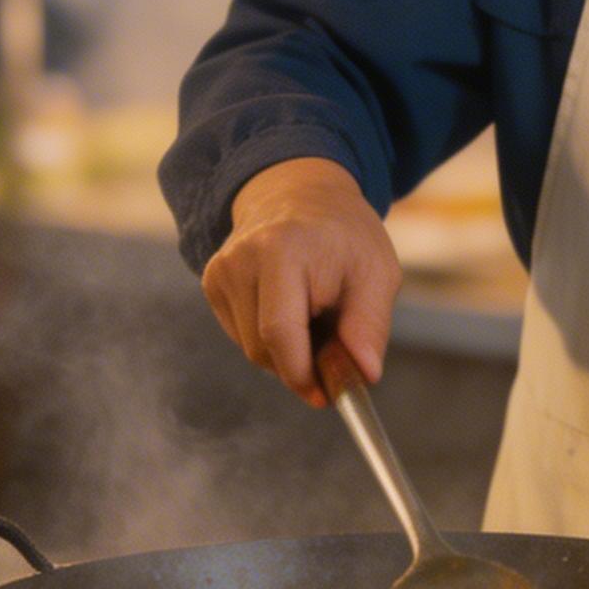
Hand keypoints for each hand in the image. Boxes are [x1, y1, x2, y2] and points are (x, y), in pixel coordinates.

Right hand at [202, 157, 400, 405]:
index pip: (279, 332)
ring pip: (250, 348)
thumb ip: (369, 325)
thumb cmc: (344, 235)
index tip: (326, 396)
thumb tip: (364, 374)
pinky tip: (290, 309)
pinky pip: (241, 335)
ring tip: (314, 315)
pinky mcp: (212, 281)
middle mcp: (242, 258)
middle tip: (334, 349)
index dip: (301, 373)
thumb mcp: (376, 272)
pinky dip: (269, 338)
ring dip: (287, 352)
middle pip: (263, 348)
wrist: (300, 193)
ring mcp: (221, 270)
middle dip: (300, 364)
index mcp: (284, 249)